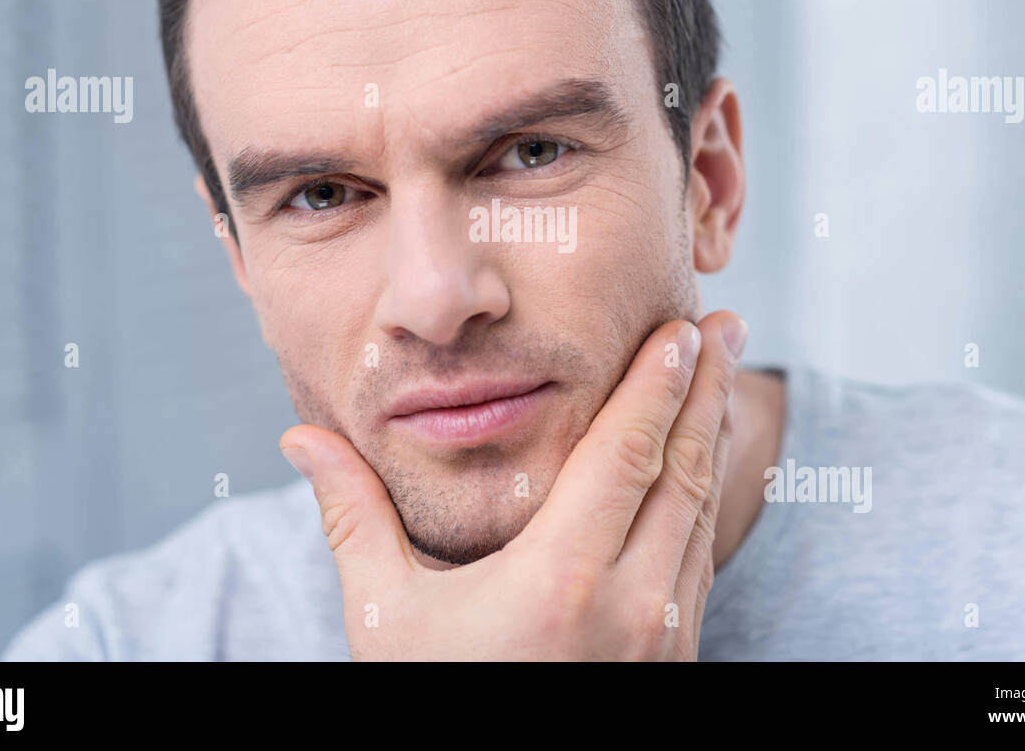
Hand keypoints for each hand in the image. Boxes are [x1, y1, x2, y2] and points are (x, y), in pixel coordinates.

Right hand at [279, 311, 747, 659]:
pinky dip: (705, 499)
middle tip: (725, 324)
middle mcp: (629, 607)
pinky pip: (700, 560)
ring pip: (702, 515)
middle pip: (685, 471)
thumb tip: (300, 440)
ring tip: (720, 377)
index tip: (680, 329)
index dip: (658, 384)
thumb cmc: (432, 700)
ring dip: (715, 437)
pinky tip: (698, 469)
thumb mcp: (384, 618)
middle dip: (706, 389)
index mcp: (561, 582)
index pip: (627, 455)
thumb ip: (353, 518)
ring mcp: (661, 639)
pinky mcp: (673, 661)